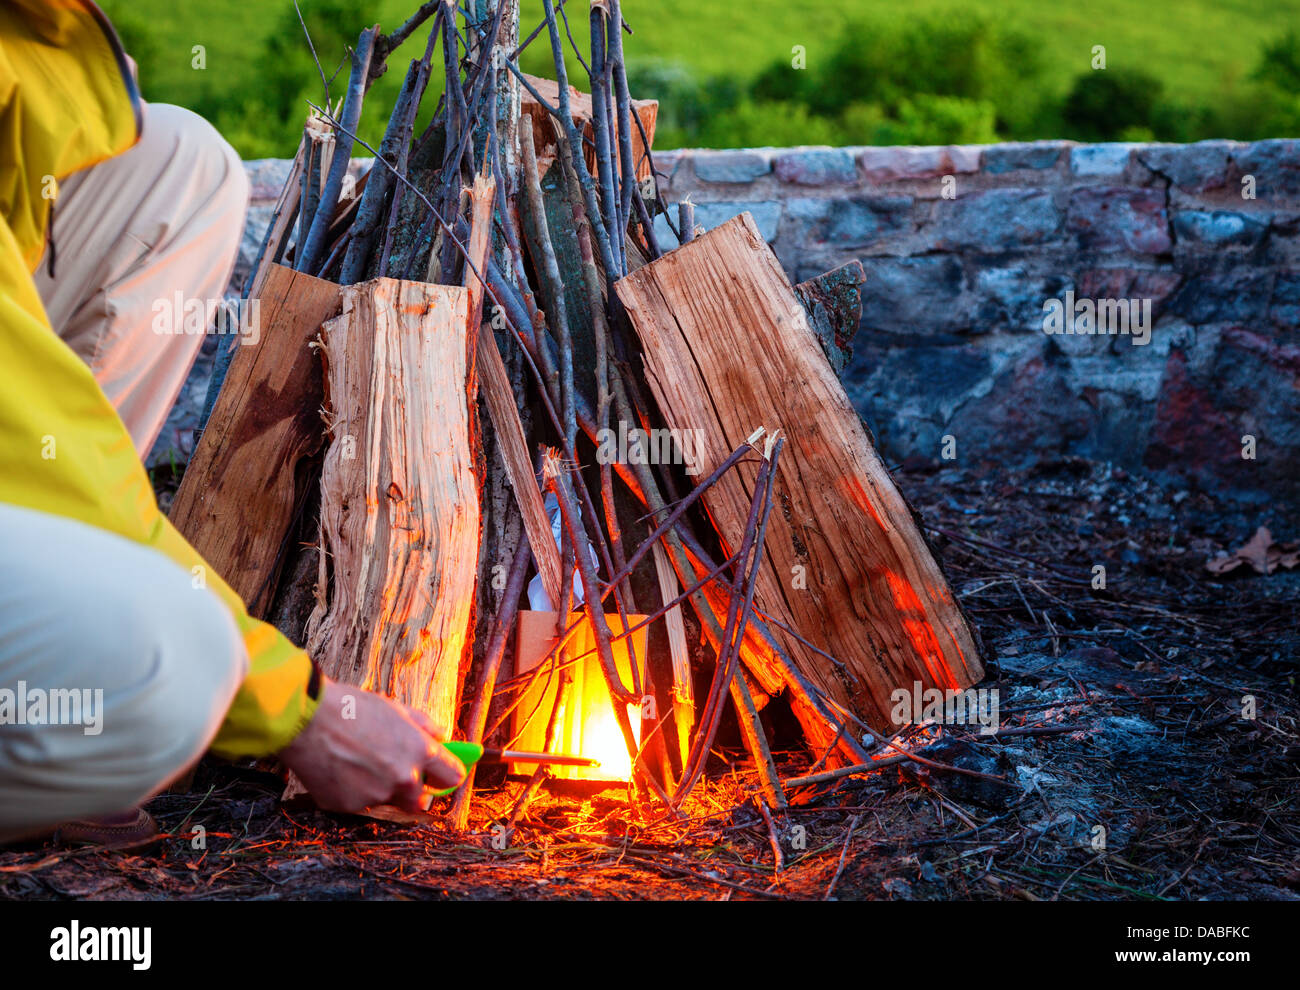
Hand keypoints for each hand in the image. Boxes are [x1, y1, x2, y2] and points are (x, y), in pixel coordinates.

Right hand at [278, 678, 464, 812]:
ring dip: (379, 788)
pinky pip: (357, 803)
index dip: (446, 775)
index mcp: (419, 751)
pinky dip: (351, 791)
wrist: (307, 720)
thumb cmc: (351, 708)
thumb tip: (442, 736)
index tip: (440, 775)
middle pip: (420, 799)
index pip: (451, 776)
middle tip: (394, 771)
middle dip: (411, 790)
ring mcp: (376, 795)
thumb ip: (424, 726)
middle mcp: (403, 778)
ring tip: (357, 762)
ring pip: (386, 800)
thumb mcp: (395, 709)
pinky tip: (338, 769)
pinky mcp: (349, 807)